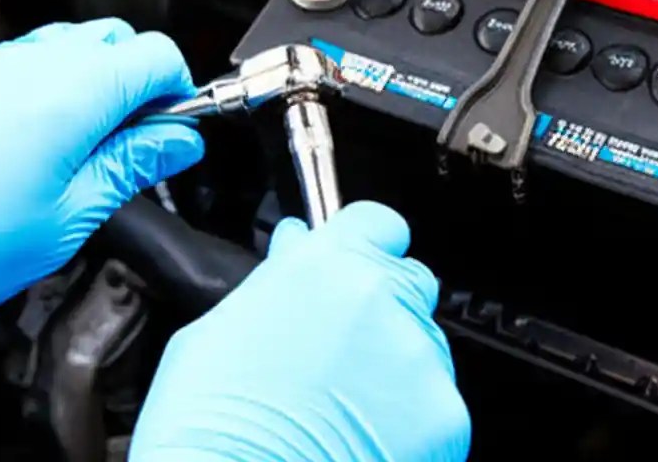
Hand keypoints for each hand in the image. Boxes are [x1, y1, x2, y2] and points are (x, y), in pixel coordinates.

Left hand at [0, 19, 202, 398]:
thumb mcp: (72, 216)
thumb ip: (133, 164)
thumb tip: (180, 140)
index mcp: (68, 98)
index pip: (154, 55)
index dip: (177, 90)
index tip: (173, 128)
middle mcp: (25, 66)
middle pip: (112, 37)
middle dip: (135, 80)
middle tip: (132, 141)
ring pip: (63, 44)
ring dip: (88, 80)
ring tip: (79, 146)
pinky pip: (13, 61)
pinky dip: (37, 86)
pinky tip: (26, 143)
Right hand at [130, 201, 470, 461]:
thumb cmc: (211, 421)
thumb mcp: (219, 327)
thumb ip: (276, 280)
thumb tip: (295, 249)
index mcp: (327, 265)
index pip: (376, 222)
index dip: (361, 244)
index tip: (349, 263)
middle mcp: (383, 299)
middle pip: (407, 278)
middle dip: (378, 304)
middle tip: (336, 345)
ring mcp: (419, 358)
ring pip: (422, 343)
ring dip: (392, 362)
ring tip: (339, 405)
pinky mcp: (445, 415)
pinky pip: (436, 400)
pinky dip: (409, 417)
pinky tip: (360, 435)